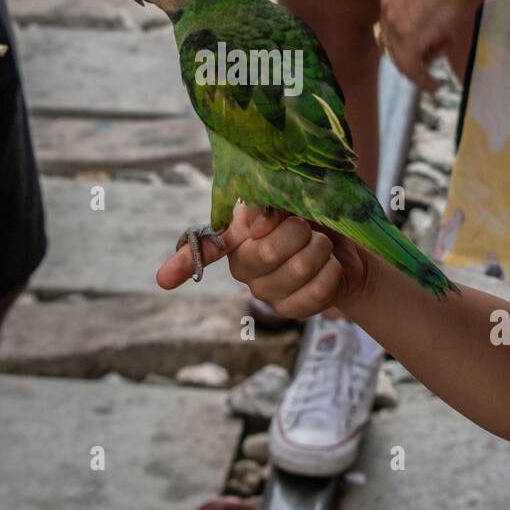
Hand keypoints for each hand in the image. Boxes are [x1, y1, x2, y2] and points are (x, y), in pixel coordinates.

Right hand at [157, 203, 370, 317]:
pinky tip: (330, 266)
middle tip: (307, 226)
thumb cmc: (310, 216)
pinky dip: (331, 273)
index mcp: (237, 236)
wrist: (344, 247)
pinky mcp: (291, 310)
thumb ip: (271, 203)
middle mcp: (244, 266)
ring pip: (297, 270)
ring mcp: (266, 292)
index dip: (183, 262)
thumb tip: (259, 225)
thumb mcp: (292, 199)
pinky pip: (315, 293)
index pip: (203, 248)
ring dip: (320, 250)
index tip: (164, 280)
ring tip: (321, 244)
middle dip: (298, 232)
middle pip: (266, 253)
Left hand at [377, 0, 485, 91]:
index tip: (424, 38)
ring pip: (402, 52)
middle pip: (394, 36)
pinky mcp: (408, 40)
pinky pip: (411, 67)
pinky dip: (422, 79)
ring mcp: (395, 22)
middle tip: (436, 50)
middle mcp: (388, 2)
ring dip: (422, 58)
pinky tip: (434, 86)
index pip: (394, 15)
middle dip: (414, 45)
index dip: (408, 29)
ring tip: (442, 57)